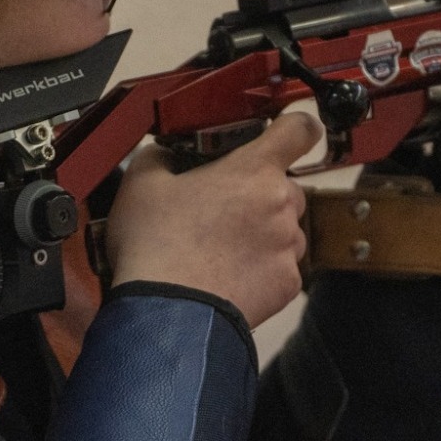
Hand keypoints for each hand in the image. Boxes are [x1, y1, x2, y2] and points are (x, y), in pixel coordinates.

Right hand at [105, 112, 320, 328]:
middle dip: (257, 195)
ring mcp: (288, 247)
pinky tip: (227, 274)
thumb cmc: (156, 249)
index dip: (296, 127)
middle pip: (284, 188)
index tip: (289, 133)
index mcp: (253, 170)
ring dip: (261, 234)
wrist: (167, 312)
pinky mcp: (288, 284)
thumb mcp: (141, 184)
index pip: (299, 130)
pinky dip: (260, 270)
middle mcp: (281, 205)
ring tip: (219, 249)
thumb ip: (159, 156)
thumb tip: (163, 154)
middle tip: (220, 210)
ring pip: (284, 230)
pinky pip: (280, 268)